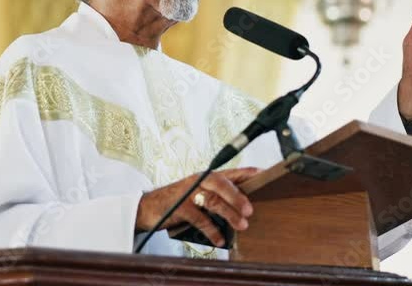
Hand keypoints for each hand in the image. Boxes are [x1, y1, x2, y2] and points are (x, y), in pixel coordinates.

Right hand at [135, 167, 259, 246]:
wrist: (148, 207)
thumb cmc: (177, 201)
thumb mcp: (197, 194)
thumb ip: (216, 197)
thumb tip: (242, 209)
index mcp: (204, 177)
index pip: (229, 172)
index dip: (246, 173)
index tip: (263, 175)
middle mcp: (197, 181)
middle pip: (220, 183)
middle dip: (237, 196)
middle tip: (249, 210)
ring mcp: (187, 193)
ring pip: (211, 200)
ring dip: (228, 213)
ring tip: (241, 225)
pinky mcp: (179, 207)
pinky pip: (199, 218)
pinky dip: (211, 230)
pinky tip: (219, 238)